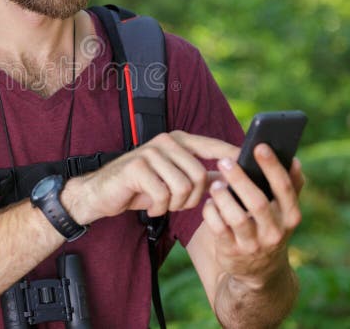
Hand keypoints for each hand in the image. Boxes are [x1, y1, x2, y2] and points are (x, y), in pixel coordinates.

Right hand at [62, 131, 238, 224]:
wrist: (101, 194)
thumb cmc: (139, 187)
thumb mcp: (172, 178)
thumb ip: (197, 174)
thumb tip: (231, 177)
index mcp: (178, 141)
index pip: (213, 146)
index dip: (232, 156)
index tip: (248, 165)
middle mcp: (166, 141)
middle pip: (200, 174)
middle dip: (193, 198)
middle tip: (176, 204)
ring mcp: (151, 152)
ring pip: (184, 186)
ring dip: (175, 204)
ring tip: (162, 205)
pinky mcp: (137, 167)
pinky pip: (164, 194)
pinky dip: (159, 208)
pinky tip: (150, 207)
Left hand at [202, 144, 304, 287]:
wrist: (260, 272)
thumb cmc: (270, 227)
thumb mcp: (285, 212)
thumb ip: (291, 187)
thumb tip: (295, 159)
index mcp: (290, 216)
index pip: (285, 188)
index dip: (272, 167)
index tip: (259, 146)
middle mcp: (274, 232)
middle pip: (257, 202)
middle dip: (240, 179)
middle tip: (225, 161)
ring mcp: (252, 244)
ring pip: (235, 217)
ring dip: (223, 196)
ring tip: (215, 183)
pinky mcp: (231, 251)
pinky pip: (217, 228)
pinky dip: (211, 211)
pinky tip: (210, 202)